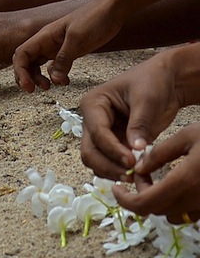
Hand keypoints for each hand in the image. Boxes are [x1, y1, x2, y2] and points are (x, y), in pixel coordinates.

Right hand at [12, 0, 124, 92]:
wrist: (113, 9)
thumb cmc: (94, 16)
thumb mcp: (77, 37)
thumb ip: (64, 59)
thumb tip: (54, 79)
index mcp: (44, 36)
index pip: (21, 55)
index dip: (20, 71)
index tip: (27, 85)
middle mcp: (47, 43)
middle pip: (26, 62)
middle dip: (27, 77)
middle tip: (34, 89)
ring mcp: (57, 48)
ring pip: (38, 67)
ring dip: (39, 78)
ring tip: (49, 86)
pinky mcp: (69, 52)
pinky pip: (56, 68)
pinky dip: (57, 77)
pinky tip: (65, 81)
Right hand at [79, 53, 183, 180]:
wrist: (167, 81)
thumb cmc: (153, 81)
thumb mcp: (147, 99)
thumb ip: (139, 124)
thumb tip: (135, 149)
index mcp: (93, 104)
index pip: (97, 133)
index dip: (112, 149)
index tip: (132, 160)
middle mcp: (92, 121)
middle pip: (90, 151)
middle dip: (108, 165)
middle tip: (130, 174)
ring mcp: (101, 134)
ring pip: (95, 160)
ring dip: (111, 171)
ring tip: (133, 176)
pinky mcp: (114, 144)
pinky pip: (109, 162)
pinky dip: (118, 171)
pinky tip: (135, 173)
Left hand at [112, 123, 199, 222]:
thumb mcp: (188, 135)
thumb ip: (160, 153)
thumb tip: (138, 169)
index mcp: (185, 181)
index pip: (143, 204)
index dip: (124, 200)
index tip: (116, 187)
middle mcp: (196, 199)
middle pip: (155, 211)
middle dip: (140, 196)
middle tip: (140, 176)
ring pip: (171, 215)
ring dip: (158, 201)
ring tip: (158, 178)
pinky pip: (189, 213)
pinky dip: (176, 203)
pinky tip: (177, 184)